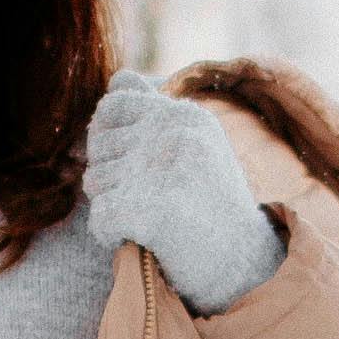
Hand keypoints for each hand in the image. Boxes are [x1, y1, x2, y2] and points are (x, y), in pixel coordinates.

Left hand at [82, 74, 283, 314]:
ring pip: (95, 182)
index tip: (128, 164)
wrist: (243, 262)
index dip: (106, 137)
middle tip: (142, 199)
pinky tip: (137, 239)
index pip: (112, 104)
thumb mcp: (194, 144)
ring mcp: (165, 170)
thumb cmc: (212, 204)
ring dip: (110, 207)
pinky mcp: (153, 210)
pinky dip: (110, 235)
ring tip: (145, 219)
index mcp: (185, 115)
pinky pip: (99, 218)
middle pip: (98, 146)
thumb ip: (155, 109)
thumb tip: (118, 76)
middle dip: (109, 176)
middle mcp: (175, 134)